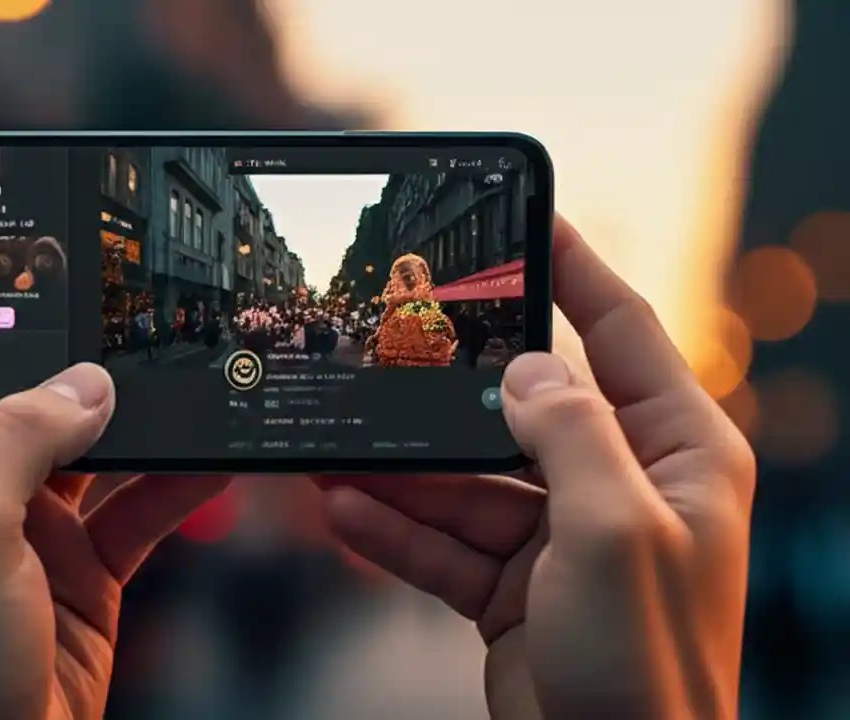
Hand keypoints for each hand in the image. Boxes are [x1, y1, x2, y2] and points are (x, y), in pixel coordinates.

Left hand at [0, 217, 229, 719]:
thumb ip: (21, 442)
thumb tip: (88, 384)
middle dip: (37, 318)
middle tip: (88, 274)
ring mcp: (18, 515)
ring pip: (74, 427)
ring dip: (120, 400)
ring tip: (165, 360)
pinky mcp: (78, 558)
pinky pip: (133, 497)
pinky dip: (172, 474)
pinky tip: (209, 451)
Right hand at [318, 216, 754, 718]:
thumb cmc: (648, 669)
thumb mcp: (614, 532)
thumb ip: (570, 434)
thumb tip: (530, 367)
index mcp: (679, 456)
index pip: (624, 333)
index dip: (574, 271)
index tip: (528, 221)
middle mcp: (620, 486)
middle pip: (523, 411)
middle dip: (452, 395)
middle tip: (392, 351)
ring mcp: (561, 538)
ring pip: (468, 481)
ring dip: (403, 474)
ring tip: (337, 449)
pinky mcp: (512, 586)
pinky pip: (444, 541)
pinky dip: (395, 529)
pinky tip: (343, 507)